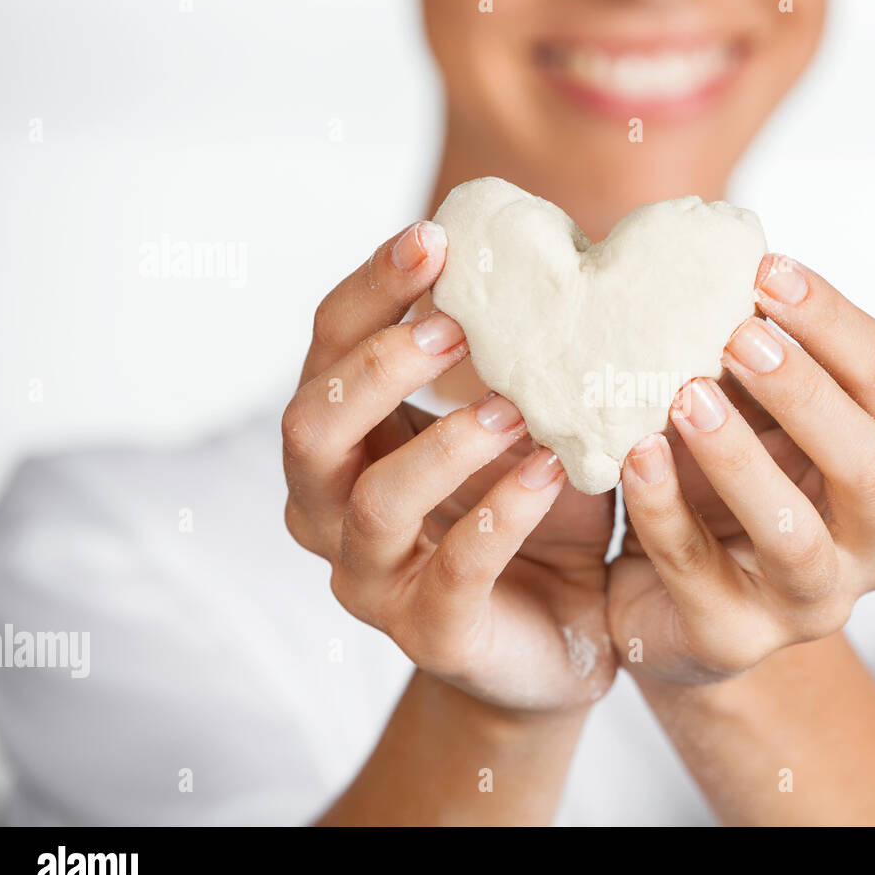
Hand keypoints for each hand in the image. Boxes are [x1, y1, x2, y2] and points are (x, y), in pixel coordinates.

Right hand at [282, 222, 615, 711]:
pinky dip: (501, 515)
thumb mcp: (522, 421)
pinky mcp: (430, 632)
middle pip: (310, 424)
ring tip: (518, 406)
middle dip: (378, 365)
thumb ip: (514, 355)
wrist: (563, 636)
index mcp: (346, 443)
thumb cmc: (535, 514)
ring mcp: (372, 578)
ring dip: (446, 441)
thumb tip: (556, 245)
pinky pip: (455, 570)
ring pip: (376, 502)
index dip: (368, 291)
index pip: (328, 351)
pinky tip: (549, 471)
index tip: (433, 238)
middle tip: (455, 325)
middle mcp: (332, 510)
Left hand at [607, 254, 874, 683]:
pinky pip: (695, 567)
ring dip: (738, 458)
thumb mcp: (764, 416)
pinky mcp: (736, 637)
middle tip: (736, 334)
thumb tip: (720, 262)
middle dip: (805, 392)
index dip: (834, 323)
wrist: (686, 600)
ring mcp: (815, 603)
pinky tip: (633, 453)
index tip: (766, 270)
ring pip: (792, 535)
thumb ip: (764, 358)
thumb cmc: (735, 483)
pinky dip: (663, 506)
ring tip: (684, 395)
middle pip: (871, 465)